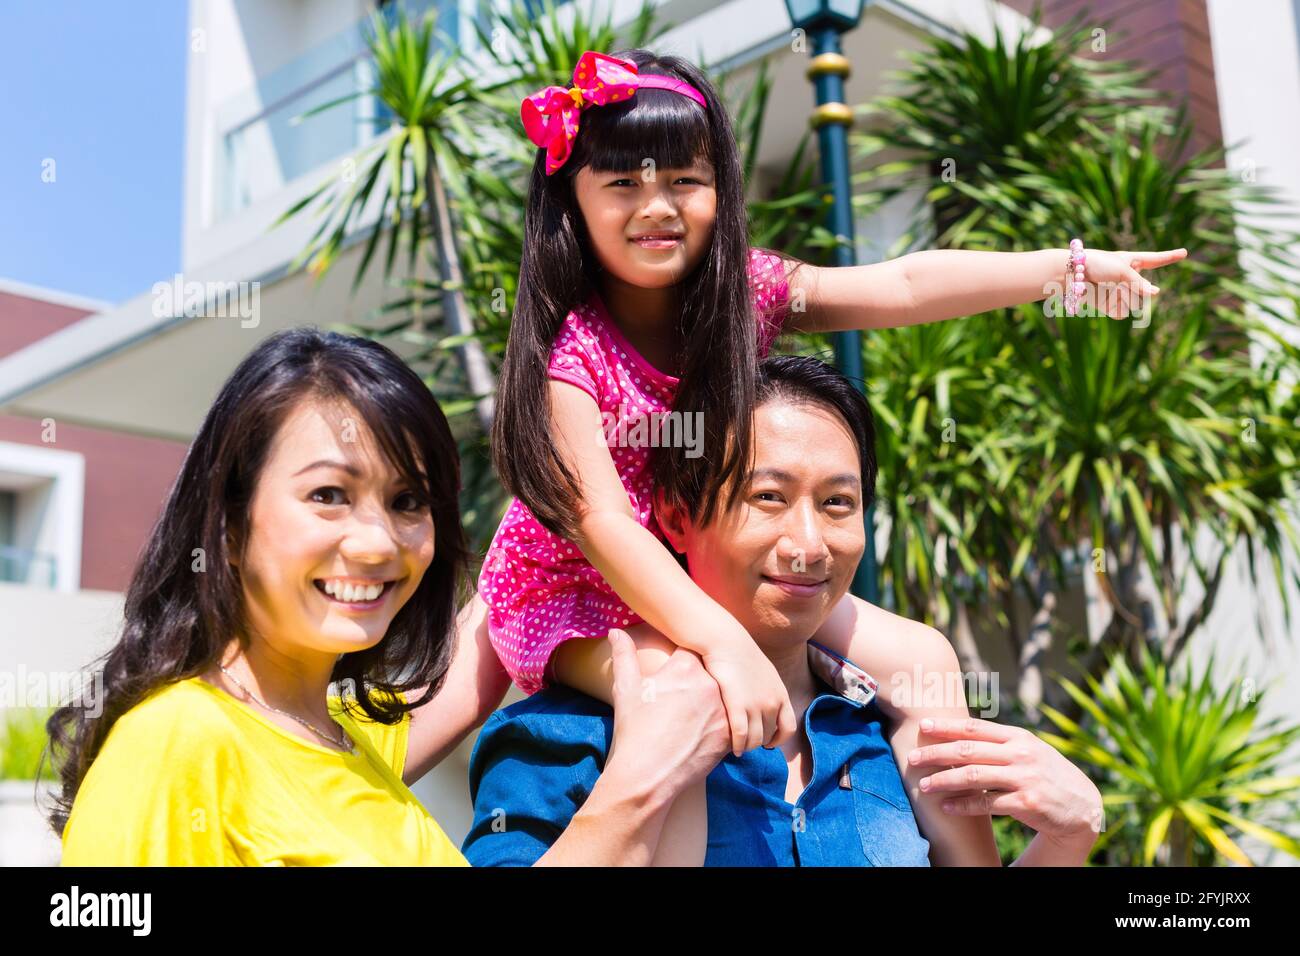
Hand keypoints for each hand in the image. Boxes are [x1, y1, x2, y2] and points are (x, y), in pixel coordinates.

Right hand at [605, 629, 730, 796]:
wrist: (646, 775)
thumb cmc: (633, 730)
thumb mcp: (626, 689)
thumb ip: (624, 655)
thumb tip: (615, 631)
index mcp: (685, 668)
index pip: (692, 653)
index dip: (683, 662)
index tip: (677, 673)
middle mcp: (710, 685)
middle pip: (711, 674)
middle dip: (700, 683)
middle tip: (684, 700)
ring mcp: (724, 711)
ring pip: (724, 698)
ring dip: (713, 704)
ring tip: (692, 719)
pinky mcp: (730, 735)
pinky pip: (731, 722)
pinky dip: (720, 726)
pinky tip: (701, 734)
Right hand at [700, 629, 797, 756]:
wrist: (726, 642)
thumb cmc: (741, 655)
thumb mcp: (765, 673)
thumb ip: (769, 691)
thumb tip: (766, 705)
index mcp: (780, 694)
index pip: (788, 728)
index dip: (779, 740)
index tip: (769, 743)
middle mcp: (771, 703)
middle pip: (768, 735)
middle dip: (758, 742)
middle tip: (747, 743)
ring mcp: (755, 705)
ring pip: (755, 739)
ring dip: (747, 746)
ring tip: (739, 748)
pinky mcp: (737, 706)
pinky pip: (740, 735)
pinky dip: (738, 745)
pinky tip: (733, 748)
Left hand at [907, 716, 1103, 846]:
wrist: (1083, 806)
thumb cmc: (1047, 775)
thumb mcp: (1029, 750)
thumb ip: (1001, 742)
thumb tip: (962, 731)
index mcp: (1018, 737)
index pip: (976, 727)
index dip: (947, 726)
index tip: (923, 726)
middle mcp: (1021, 753)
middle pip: (969, 749)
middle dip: (936, 753)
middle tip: (913, 758)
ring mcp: (1024, 777)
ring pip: (973, 775)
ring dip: (944, 780)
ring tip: (924, 786)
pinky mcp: (1026, 801)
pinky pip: (987, 802)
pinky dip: (964, 804)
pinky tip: (947, 806)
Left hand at [1077, 247, 1187, 318]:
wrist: (1071, 276)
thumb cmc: (1096, 264)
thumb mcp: (1122, 269)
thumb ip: (1139, 282)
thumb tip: (1156, 293)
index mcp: (1132, 262)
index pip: (1155, 260)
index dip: (1170, 256)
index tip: (1184, 252)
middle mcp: (1128, 278)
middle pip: (1142, 291)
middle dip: (1129, 289)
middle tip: (1112, 281)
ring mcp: (1120, 292)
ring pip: (1132, 304)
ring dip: (1121, 298)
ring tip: (1105, 288)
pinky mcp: (1110, 305)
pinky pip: (1120, 313)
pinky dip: (1113, 308)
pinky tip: (1102, 300)